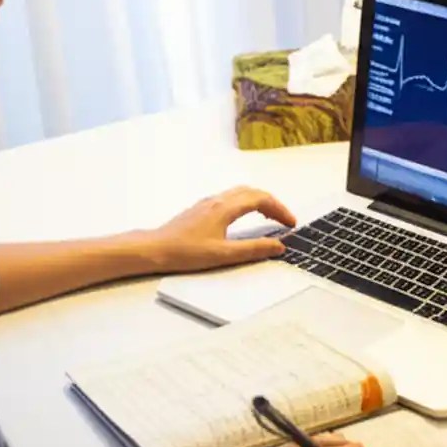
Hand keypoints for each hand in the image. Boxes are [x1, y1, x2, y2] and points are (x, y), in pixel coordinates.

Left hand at [148, 186, 297, 272]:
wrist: (155, 248)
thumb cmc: (185, 252)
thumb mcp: (224, 255)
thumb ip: (253, 249)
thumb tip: (277, 246)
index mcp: (225, 208)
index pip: (261, 199)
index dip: (280, 209)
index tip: (290, 223)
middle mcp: (217, 200)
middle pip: (252, 192)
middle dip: (272, 203)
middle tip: (284, 219)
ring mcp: (207, 203)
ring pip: (240, 193)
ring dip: (259, 201)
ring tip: (269, 217)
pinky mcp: (201, 209)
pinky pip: (230, 198)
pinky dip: (245, 203)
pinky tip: (243, 217)